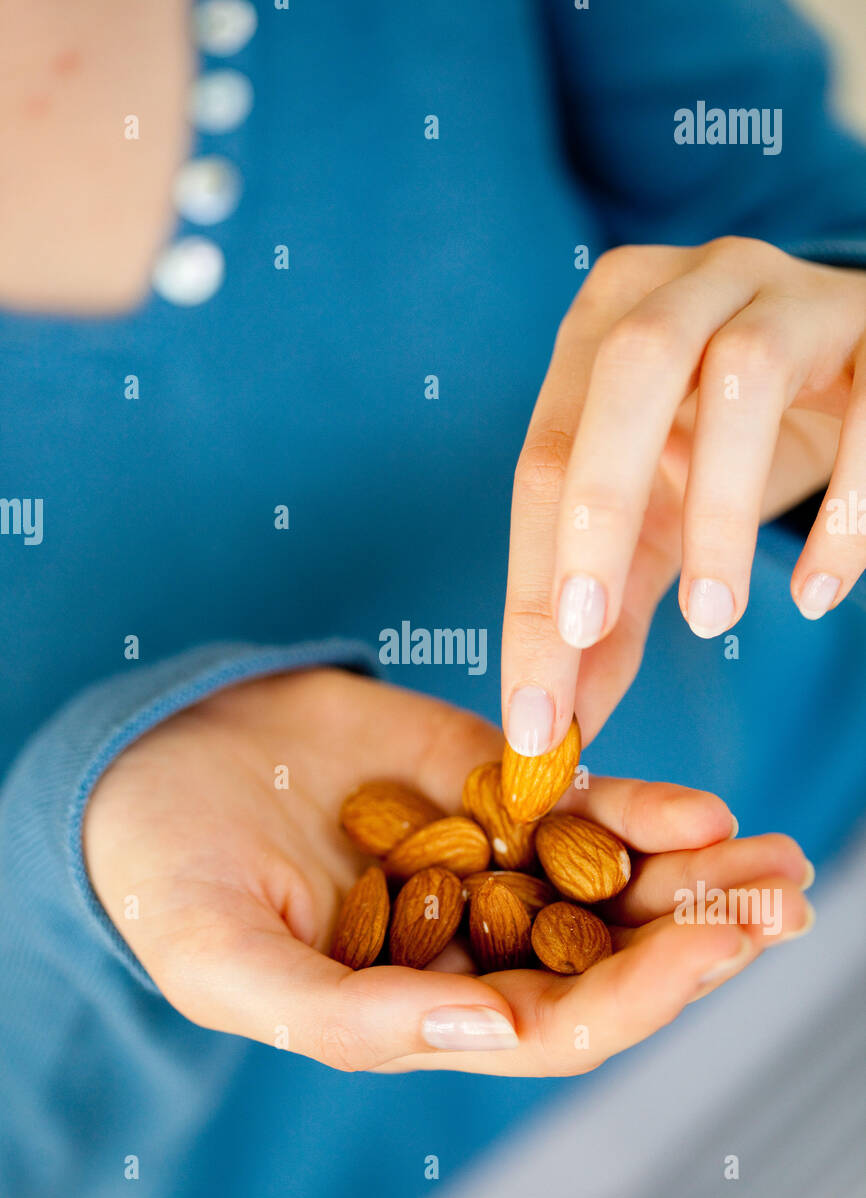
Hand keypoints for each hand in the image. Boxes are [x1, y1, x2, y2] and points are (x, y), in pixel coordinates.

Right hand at [83, 667, 812, 1075]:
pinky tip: (699, 808)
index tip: (712, 954)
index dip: (638, 999)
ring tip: (777, 859)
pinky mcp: (485, 786)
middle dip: (701, 941)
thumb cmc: (168, 880)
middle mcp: (470, 944)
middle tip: (784, 902)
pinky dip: (641, 810)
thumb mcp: (228, 963)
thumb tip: (485, 1031)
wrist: (154, 761)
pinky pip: (579, 805)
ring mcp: (487, 863)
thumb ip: (349, 1013)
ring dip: (698, 879)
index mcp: (419, 1010)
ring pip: (613, 888)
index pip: (553, 1028)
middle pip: (611, 960)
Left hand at [502, 238, 865, 749]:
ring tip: (713, 619)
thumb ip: (609, 614)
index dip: (533, 579)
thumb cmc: (726, 446)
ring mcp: (785, 291)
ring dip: (719, 507)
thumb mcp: (656, 519)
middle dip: (598, 510)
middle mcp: (687, 285)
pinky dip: (846, 506)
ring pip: (742, 372)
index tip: (537, 703)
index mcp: (604, 326)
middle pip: (628, 370)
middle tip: (592, 631)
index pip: (546, 454)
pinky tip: (818, 593)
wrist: (852, 373)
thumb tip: (557, 729)